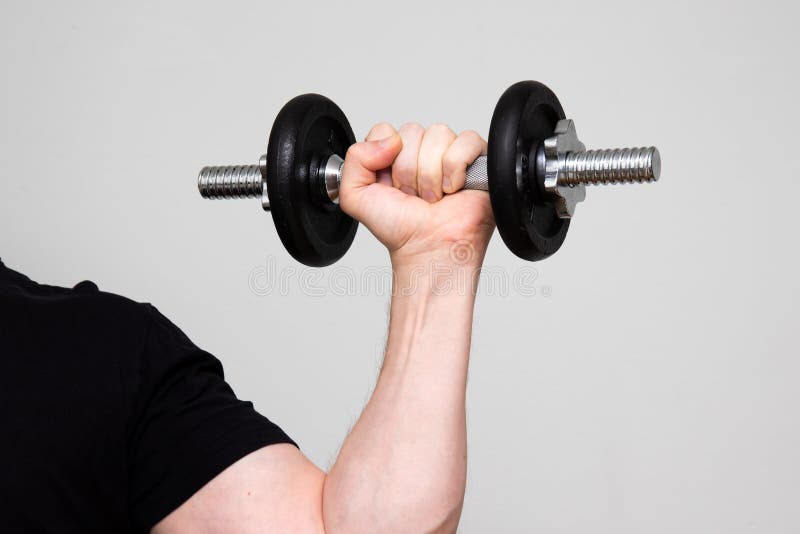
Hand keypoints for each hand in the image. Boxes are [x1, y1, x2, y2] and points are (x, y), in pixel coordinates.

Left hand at [339, 123, 494, 270]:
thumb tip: (389, 139)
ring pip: (438, 135)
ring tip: (434, 196)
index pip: (385, 130)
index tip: (391, 185)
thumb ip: (354, 159)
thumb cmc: (400, 229)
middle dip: (409, 171)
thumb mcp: (355, 197)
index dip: (385, 158)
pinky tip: (453, 188)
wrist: (430, 250)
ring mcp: (449, 154)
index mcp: (393, 156)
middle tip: (414, 196)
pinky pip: (465, 141)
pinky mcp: (476, 159)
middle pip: (412, 132)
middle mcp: (421, 152)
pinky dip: (455, 169)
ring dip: (432, 174)